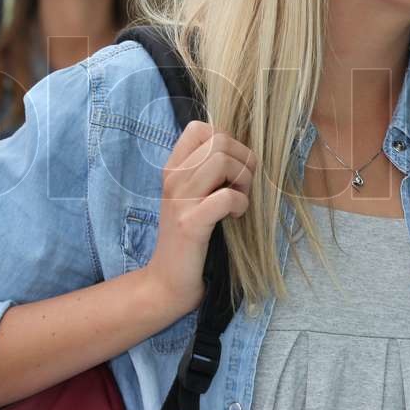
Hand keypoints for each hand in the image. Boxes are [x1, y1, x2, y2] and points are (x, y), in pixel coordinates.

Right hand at [144, 120, 255, 317]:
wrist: (166, 282)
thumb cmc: (189, 239)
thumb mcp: (193, 197)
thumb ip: (208, 173)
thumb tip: (242, 154)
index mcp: (173, 168)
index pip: (199, 127)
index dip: (227, 140)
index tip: (232, 166)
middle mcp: (173, 178)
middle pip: (219, 140)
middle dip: (243, 159)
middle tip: (242, 186)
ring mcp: (180, 200)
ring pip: (223, 161)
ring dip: (243, 180)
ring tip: (239, 200)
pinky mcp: (190, 224)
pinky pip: (226, 196)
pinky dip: (240, 204)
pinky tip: (235, 217)